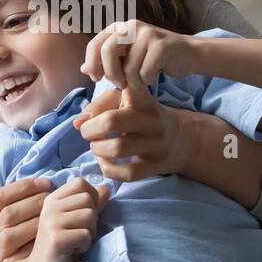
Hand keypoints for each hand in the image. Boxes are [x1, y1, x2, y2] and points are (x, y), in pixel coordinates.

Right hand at [0, 177, 51, 261]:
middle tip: (57, 200)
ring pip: (10, 233)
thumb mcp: (11, 238)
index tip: (46, 183)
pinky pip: (19, 254)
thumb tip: (45, 188)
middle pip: (6, 214)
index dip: (22, 187)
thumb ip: (21, 216)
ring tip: (57, 219)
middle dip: (34, 203)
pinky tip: (55, 239)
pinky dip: (37, 244)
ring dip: (36, 223)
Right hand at [23, 177, 108, 261]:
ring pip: (89, 215)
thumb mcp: (75, 221)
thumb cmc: (62, 247)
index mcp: (52, 199)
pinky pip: (86, 234)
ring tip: (76, 242)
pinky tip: (73, 251)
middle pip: (88, 198)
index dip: (91, 197)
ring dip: (89, 233)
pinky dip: (85, 245)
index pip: (80, 183)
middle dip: (92, 218)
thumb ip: (90, 204)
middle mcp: (49, 207)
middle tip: (79, 233)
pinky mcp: (56, 238)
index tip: (83, 216)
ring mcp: (51, 222)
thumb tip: (106, 188)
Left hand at [71, 82, 197, 180]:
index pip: (124, 87)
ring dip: (97, 150)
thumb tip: (77, 122)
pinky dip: (109, 170)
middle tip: (88, 132)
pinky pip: (127, 174)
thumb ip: (100, 105)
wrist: (183, 140)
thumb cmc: (145, 117)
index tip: (100, 102)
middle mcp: (151, 119)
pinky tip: (106, 163)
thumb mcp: (127, 102)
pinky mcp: (156, 165)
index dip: (105, 92)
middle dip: (89, 129)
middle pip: (110, 122)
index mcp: (142, 98)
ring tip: (97, 147)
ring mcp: (156, 144)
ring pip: (116, 149)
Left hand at [80, 20, 202, 89]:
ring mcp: (147, 34)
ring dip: (133, 82)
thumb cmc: (153, 58)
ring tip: (140, 81)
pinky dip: (147, 81)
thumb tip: (82, 69)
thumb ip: (106, 62)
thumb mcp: (127, 57)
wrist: (188, 54)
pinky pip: (145, 72)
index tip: (97, 79)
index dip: (92, 64)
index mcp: (119, 27)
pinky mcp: (162, 45)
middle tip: (120, 84)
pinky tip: (153, 77)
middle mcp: (131, 26)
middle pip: (107, 51)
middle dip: (111, 74)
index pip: (95, 44)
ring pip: (128, 68)